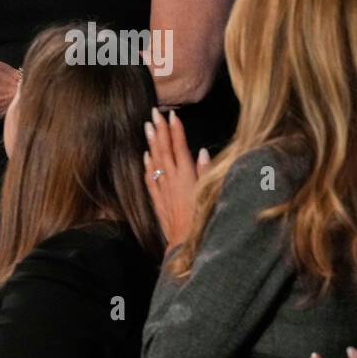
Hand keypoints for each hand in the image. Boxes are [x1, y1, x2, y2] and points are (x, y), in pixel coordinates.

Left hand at [142, 108, 209, 254]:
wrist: (186, 244)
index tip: (172, 115)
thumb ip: (206, 171)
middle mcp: (172, 179)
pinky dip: (147, 165)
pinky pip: (150, 178)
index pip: (180, 146)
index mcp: (187, 175)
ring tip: (147, 126)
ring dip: (152, 143)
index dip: (176, 130)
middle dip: (160, 130)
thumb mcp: (211, 193)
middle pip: (164, 149)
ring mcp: (163, 189)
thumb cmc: (204, 219)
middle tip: (154, 113)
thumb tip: (202, 152)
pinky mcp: (158, 200)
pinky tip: (145, 156)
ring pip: (155, 161)